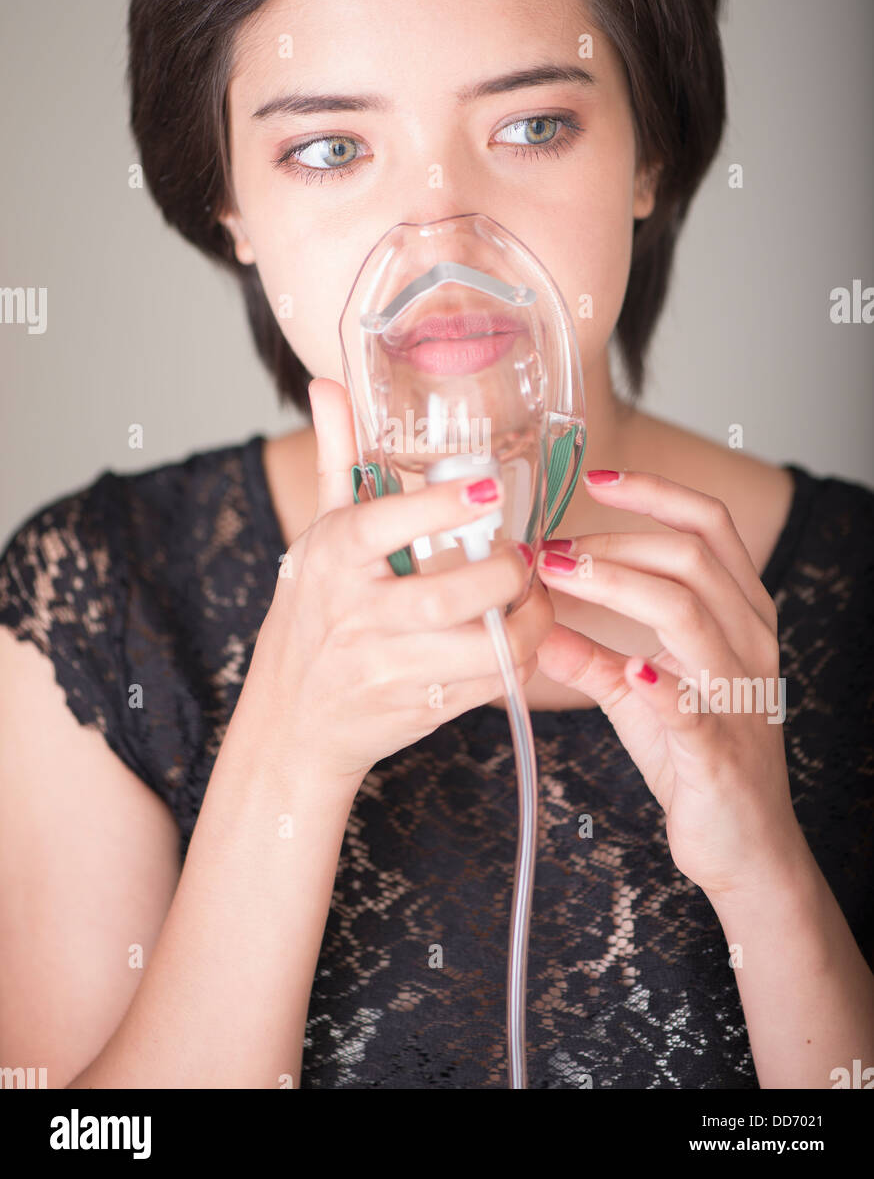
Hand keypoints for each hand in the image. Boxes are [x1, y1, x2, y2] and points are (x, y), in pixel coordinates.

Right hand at [242, 378, 553, 784]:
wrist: (293, 723)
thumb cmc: (311, 617)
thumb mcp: (318, 538)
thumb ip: (338, 460)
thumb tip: (329, 385)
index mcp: (331, 559)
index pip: (380, 525)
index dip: (438, 506)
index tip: (487, 488)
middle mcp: (355, 614)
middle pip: (445, 596)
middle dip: (503, 574)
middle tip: (522, 555)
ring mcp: (388, 668)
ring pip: (478, 648)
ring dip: (525, 622)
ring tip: (532, 598)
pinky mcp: (420, 708)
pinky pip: (488, 684)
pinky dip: (517, 659)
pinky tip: (517, 635)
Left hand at [533, 469, 805, 903]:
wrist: (742, 845)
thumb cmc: (693, 757)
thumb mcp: (635, 693)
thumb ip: (586, 652)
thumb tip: (529, 617)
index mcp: (738, 616)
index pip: (708, 526)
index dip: (654, 491)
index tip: (596, 477)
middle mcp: (748, 644)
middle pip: (690, 559)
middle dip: (613, 542)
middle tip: (549, 548)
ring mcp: (739, 696)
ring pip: (689, 612)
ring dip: (617, 585)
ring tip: (559, 577)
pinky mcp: (721, 752)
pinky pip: (694, 708)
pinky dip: (659, 683)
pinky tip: (628, 667)